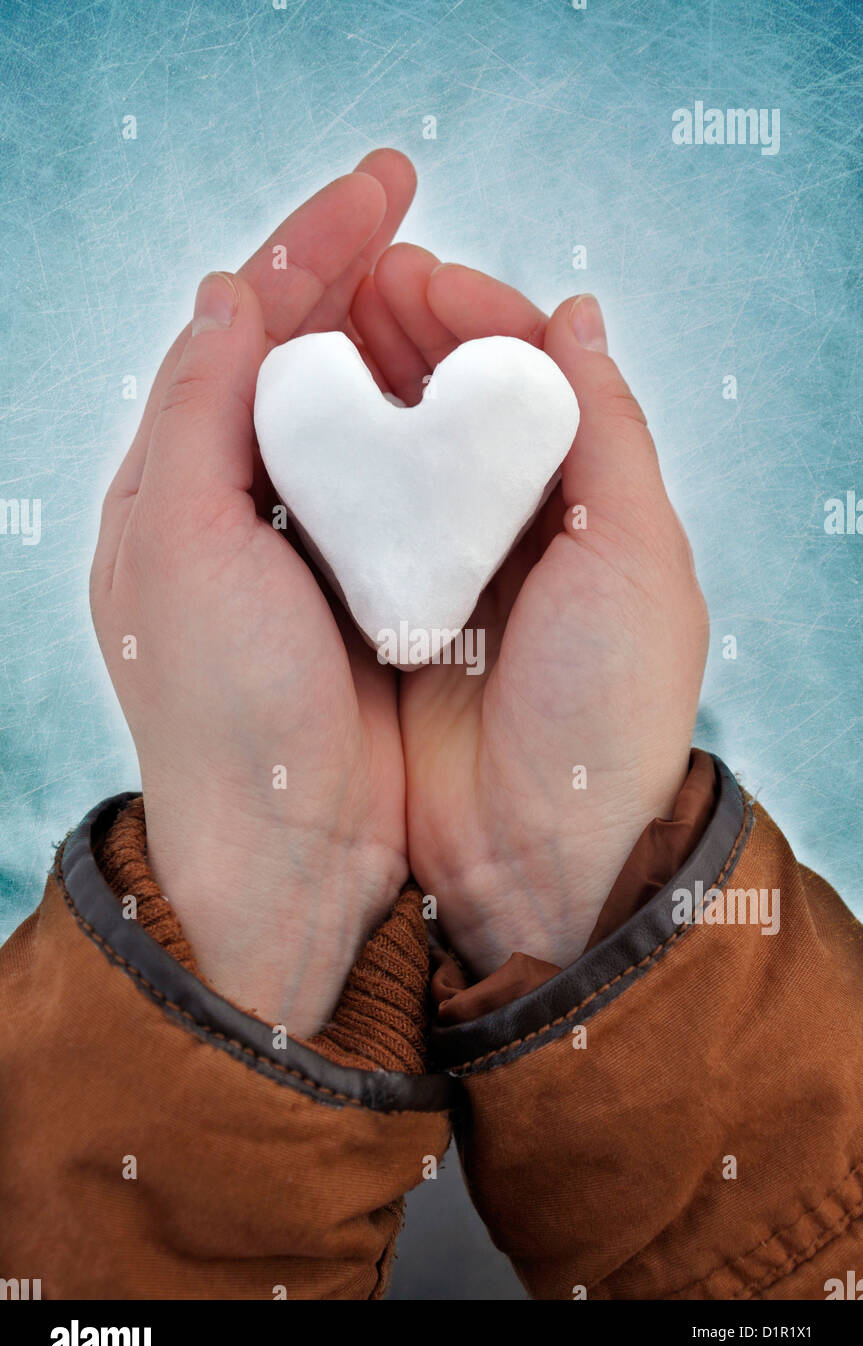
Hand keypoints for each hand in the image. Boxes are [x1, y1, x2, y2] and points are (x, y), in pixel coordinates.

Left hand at [91, 152, 416, 1033]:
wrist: (290, 850)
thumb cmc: (223, 712)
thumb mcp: (178, 548)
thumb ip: (197, 410)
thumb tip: (230, 290)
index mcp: (176, 481)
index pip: (240, 328)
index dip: (307, 246)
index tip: (385, 182)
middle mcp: (232, 503)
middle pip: (293, 352)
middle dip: (351, 272)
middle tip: (418, 212)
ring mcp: (301, 547)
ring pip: (349, 407)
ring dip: (395, 339)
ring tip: (450, 286)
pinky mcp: (363, 590)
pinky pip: (397, 478)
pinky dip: (428, 423)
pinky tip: (464, 395)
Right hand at [352, 247, 708, 975]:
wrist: (531, 852)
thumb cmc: (603, 712)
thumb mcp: (636, 563)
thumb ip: (609, 432)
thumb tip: (577, 314)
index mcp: (583, 508)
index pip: (529, 380)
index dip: (475, 316)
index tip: (418, 271)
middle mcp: (512, 531)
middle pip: (456, 403)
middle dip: (411, 330)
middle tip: (360, 281)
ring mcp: (443, 572)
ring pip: (401, 448)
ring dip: (368, 382)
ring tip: (327, 326)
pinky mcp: (383, 612)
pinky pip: (356, 519)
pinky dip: (335, 463)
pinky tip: (304, 422)